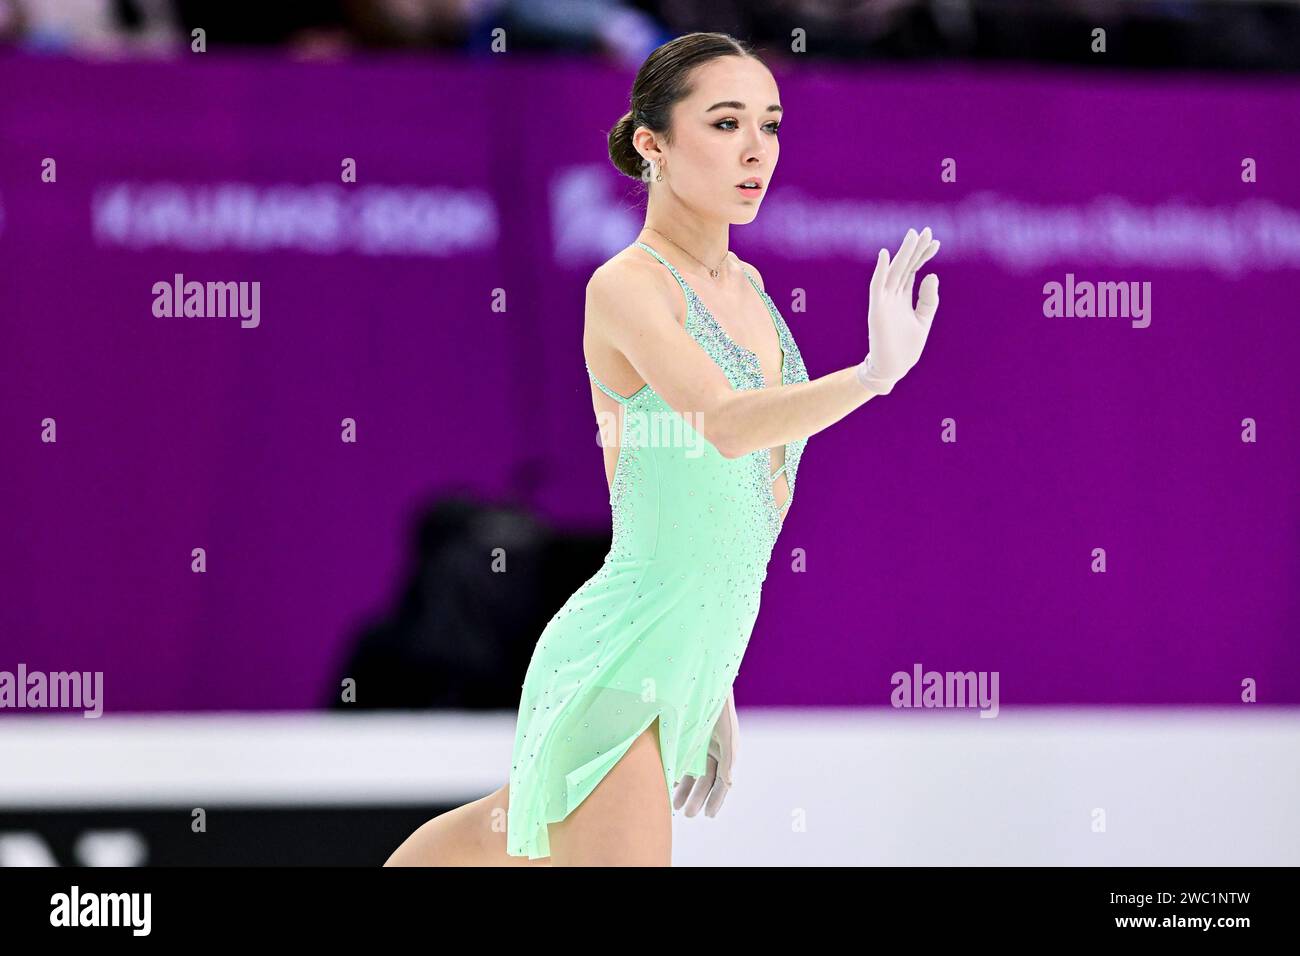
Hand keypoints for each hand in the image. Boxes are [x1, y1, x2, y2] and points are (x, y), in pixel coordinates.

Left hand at [673, 689, 738, 817]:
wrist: (704, 685)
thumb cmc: (718, 708)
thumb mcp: (727, 735)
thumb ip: (729, 759)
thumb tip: (730, 783)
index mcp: (724, 753)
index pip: (722, 783)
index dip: (716, 800)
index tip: (709, 815)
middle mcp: (710, 752)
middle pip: (705, 782)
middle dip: (697, 799)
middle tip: (687, 814)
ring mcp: (696, 746)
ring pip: (690, 775)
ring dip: (684, 790)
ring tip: (675, 805)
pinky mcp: (681, 739)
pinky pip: (678, 761)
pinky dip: (674, 773)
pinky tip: (668, 783)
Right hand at [858, 227, 940, 394]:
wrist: (893, 368)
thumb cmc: (906, 347)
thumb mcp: (923, 320)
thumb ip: (928, 299)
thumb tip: (933, 275)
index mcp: (904, 298)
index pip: (914, 270)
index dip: (923, 255)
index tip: (935, 242)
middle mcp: (893, 295)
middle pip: (905, 267)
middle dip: (915, 249)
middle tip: (925, 231)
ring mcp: (884, 301)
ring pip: (894, 272)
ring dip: (903, 254)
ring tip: (912, 236)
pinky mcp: (877, 310)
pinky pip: (877, 286)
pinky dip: (881, 271)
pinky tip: (885, 255)